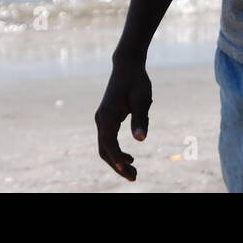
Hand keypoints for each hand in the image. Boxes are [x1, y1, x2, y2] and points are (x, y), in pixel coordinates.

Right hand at [95, 55, 151, 180]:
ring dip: (117, 161)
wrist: (127, 65)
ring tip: (133, 172)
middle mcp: (101, 119)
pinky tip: (129, 158)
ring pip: (105, 147)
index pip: (109, 143)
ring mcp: (102, 119)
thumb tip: (141, 140)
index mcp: (107, 115)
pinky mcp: (107, 118)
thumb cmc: (136, 81)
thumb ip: (140, 119)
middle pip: (104, 149)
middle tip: (134, 177)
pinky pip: (108, 140)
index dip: (117, 158)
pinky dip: (116, 152)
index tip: (128, 169)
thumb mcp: (142, 99)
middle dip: (117, 165)